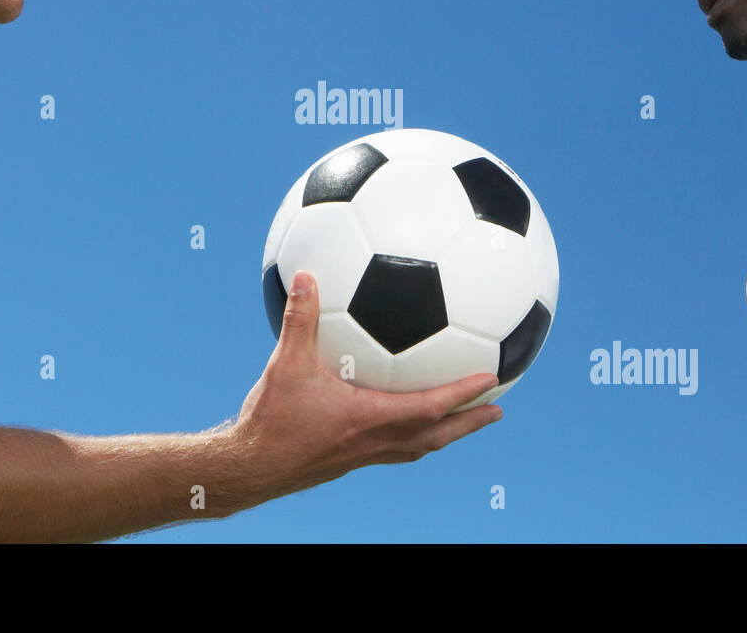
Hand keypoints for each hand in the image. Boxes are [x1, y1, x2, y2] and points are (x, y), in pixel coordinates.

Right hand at [227, 270, 503, 501]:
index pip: (430, 406)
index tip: (493, 378)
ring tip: (464, 420)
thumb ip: (300, 318)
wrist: (247, 469)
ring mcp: (362, 456)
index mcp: (368, 419)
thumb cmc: (268, 420)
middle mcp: (373, 442)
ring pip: (418, 447)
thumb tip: (308, 276)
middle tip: (499, 409)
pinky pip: (394, 449)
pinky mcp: (348, 461)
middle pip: (436, 435)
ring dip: (446, 432)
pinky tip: (401, 422)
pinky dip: (413, 436)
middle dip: (470, 422)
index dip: (464, 393)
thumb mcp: (284, 363)